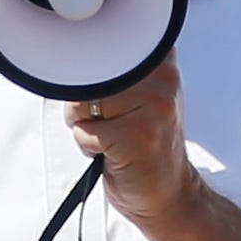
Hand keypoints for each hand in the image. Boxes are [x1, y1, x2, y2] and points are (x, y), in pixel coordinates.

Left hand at [66, 61, 199, 221]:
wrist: (170, 193)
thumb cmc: (147, 145)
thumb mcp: (142, 96)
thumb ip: (115, 71)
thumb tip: (71, 60)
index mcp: (161, 60)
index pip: (99, 47)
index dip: (91, 74)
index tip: (102, 92)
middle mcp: (163, 78)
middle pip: (86, 76)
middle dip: (86, 104)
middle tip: (114, 123)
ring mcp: (154, 106)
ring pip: (81, 104)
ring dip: (88, 127)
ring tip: (115, 138)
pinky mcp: (137, 135)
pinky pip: (84, 133)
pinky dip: (89, 147)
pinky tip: (115, 154)